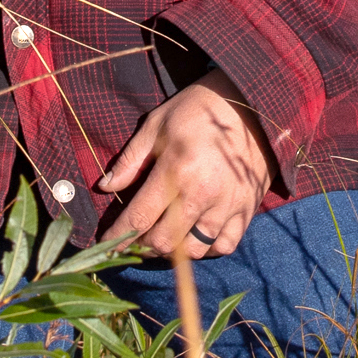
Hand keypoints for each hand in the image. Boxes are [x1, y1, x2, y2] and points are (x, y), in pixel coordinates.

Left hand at [97, 77, 273, 258]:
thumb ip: (130, 160)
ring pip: (193, 251)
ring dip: (173, 252)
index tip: (106, 244)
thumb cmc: (198, 111)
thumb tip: (105, 187)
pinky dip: (206, 249)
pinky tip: (195, 237)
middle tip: (133, 240)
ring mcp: (227, 205)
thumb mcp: (156, 125)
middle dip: (142, 247)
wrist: (251, 105)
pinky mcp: (246, 209)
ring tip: (162, 239)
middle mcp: (202, 194)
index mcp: (176, 171)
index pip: (139, 218)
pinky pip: (224, 246)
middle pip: (164, 242)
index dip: (118, 236)